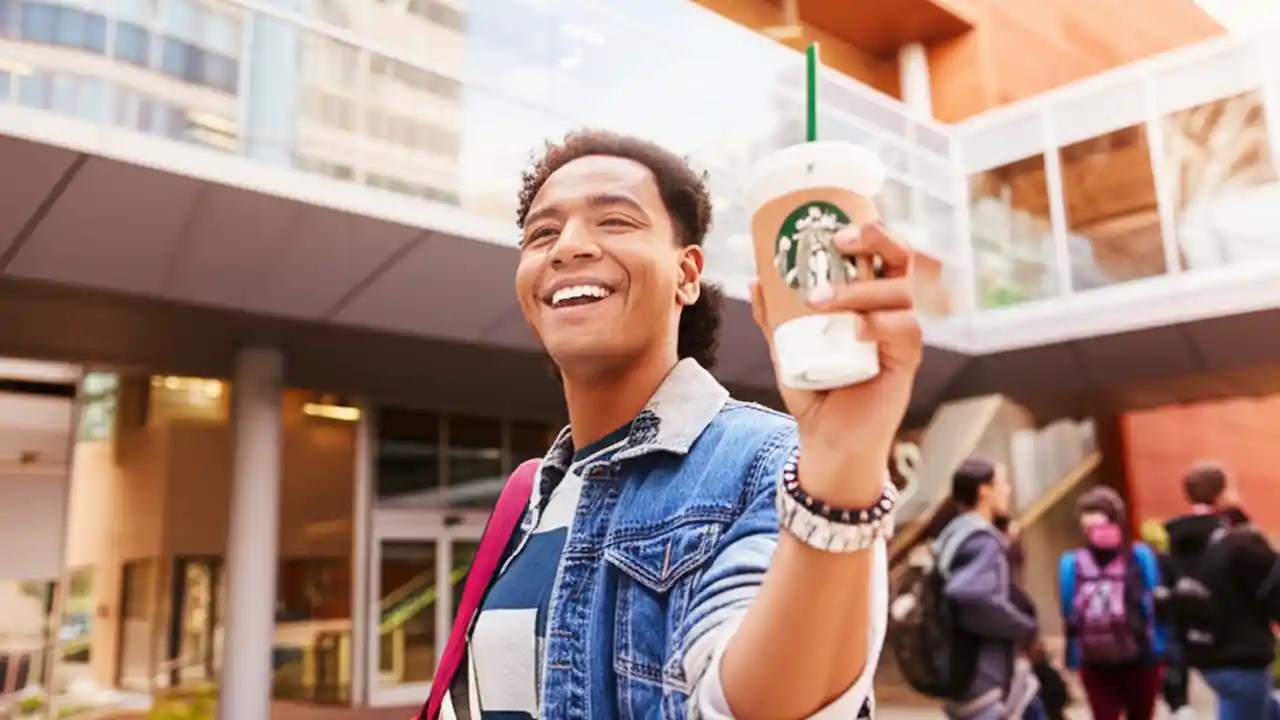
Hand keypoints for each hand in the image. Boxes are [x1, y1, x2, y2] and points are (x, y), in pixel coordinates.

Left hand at [749, 222, 921, 506]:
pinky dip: (877, 324)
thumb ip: (774, 315)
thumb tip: (754, 278)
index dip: (865, 227)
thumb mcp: (787, 346)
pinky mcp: (907, 360)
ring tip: (817, 300)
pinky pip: (903, 329)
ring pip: (895, 292)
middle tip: (837, 240)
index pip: (878, 249)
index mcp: (867, 295)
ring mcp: (901, 332)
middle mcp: (891, 307)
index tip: (833, 220)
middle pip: (897, 257)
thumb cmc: (814, 387)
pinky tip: (855, 328)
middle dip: (873, 239)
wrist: (827, 439)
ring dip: (857, 289)